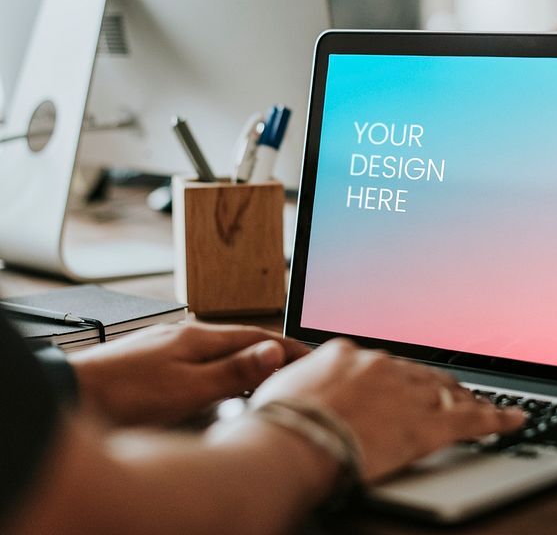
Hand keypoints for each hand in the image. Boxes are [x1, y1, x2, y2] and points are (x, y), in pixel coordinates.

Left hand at [71, 322, 308, 426]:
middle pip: (238, 341)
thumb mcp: (189, 388)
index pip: (257, 335)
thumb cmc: (125, 395)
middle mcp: (183, 334)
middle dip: (269, 353)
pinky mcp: (149, 361)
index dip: (288, 347)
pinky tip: (213, 386)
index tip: (312, 357)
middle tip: (295, 370)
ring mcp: (164, 346)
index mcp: (198, 337)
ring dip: (243, 363)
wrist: (70, 394)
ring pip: (217, 352)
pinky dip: (217, 371)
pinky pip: (197, 362)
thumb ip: (234, 371)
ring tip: (261, 381)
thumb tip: (276, 351)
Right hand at [250, 338, 524, 481]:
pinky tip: (514, 420)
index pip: (385, 363)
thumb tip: (300, 388)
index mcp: (347, 353)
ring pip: (449, 394)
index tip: (404, 383)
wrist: (289, 443)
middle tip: (454, 393)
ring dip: (469, 400)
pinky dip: (498, 419)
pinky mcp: (427, 425)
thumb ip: (304, 383)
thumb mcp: (283, 390)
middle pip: (422, 375)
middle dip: (439, 386)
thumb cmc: (277, 425)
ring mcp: (407, 392)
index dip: (400, 376)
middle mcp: (382, 365)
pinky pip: (473, 420)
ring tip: (485, 405)